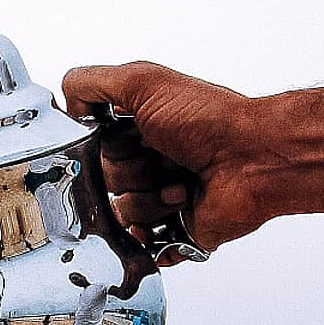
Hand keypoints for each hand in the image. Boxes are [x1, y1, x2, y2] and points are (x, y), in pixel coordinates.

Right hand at [62, 62, 266, 262]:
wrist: (256, 160)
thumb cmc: (211, 120)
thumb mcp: (143, 81)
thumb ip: (92, 83)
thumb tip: (67, 105)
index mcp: (138, 126)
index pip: (91, 145)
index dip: (103, 143)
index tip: (123, 133)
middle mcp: (148, 160)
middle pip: (102, 180)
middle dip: (129, 170)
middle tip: (161, 156)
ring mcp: (160, 196)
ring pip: (118, 213)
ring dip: (147, 198)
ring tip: (179, 183)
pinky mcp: (172, 230)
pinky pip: (139, 244)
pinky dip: (154, 230)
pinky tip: (178, 209)